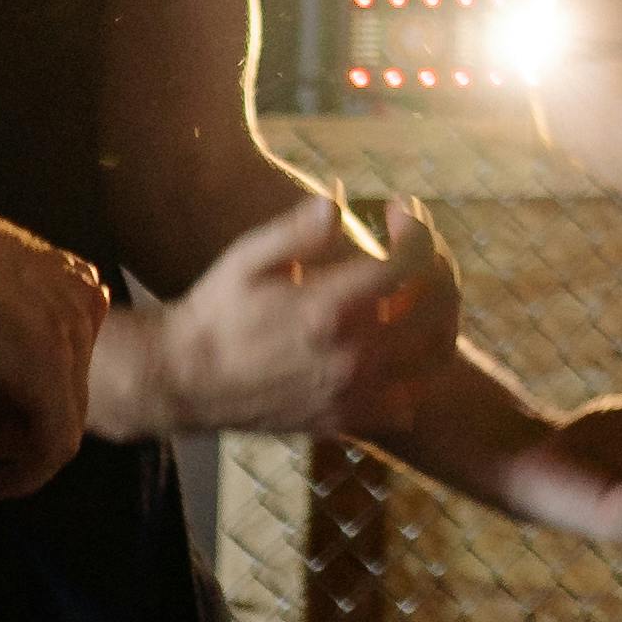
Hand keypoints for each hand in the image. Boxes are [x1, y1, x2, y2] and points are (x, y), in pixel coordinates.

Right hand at [0, 205, 111, 501]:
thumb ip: (0, 326)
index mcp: (73, 284)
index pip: (59, 363)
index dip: (10, 397)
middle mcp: (86, 307)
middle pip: (59, 394)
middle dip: (1, 420)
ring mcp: (72, 339)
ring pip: (53, 424)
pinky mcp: (48, 374)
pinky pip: (53, 445)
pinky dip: (25, 475)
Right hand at [112, 197, 462, 445]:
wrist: (181, 380)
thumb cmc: (214, 311)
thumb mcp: (246, 259)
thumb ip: (296, 230)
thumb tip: (337, 200)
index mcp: (328, 310)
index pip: (409, 266)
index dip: (415, 230)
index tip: (399, 211)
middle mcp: (349, 356)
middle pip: (435, 308)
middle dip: (438, 265)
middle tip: (418, 246)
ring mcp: (351, 394)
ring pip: (433, 358)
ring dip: (440, 317)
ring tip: (421, 290)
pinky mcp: (343, 421)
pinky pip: (408, 402)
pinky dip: (418, 372)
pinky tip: (401, 344)